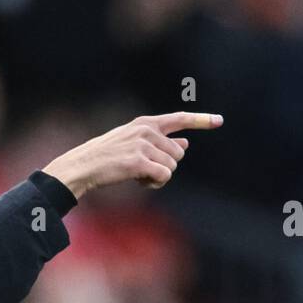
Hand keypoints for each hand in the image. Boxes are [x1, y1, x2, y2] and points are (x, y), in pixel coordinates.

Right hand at [42, 112, 222, 198]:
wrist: (82, 166)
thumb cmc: (106, 158)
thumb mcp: (134, 144)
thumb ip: (160, 143)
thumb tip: (186, 144)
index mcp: (145, 123)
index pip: (179, 119)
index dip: (201, 121)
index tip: (219, 121)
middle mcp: (146, 131)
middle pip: (178, 153)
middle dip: (166, 165)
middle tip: (144, 170)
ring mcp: (142, 145)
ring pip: (172, 166)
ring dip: (159, 177)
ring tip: (138, 176)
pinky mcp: (138, 161)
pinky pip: (164, 176)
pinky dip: (154, 183)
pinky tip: (139, 182)